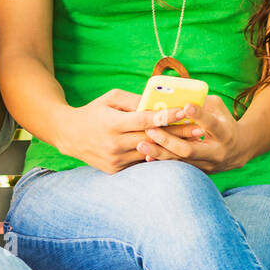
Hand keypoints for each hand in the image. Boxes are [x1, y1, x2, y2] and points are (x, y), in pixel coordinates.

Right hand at [61, 89, 190, 174]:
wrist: (70, 135)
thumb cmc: (94, 111)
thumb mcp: (111, 98)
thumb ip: (135, 101)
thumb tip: (159, 103)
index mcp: (112, 123)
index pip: (144, 120)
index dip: (166, 116)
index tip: (184, 112)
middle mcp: (114, 144)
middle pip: (152, 139)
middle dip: (177, 133)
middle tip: (200, 129)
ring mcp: (115, 160)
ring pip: (149, 154)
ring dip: (172, 148)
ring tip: (193, 142)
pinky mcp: (116, 170)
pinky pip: (141, 164)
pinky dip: (158, 158)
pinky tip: (176, 154)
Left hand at [138, 95, 245, 173]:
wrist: (238, 149)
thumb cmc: (223, 121)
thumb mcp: (218, 109)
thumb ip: (201, 102)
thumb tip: (176, 95)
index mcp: (224, 133)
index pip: (211, 125)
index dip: (199, 116)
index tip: (185, 106)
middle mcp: (216, 152)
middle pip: (189, 150)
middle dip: (168, 140)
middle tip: (151, 129)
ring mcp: (207, 165)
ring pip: (180, 162)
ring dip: (160, 153)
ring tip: (142, 144)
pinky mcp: (199, 172)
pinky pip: (178, 168)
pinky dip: (162, 162)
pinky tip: (146, 156)